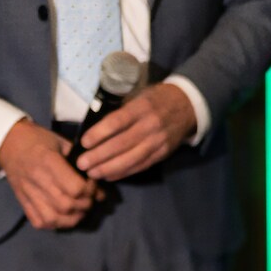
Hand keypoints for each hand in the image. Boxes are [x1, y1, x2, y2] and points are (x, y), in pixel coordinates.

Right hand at [0, 120, 97, 229]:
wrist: (9, 143)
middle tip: (90, 198)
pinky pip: (40, 222)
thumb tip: (95, 175)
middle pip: (66, 205)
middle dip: (85, 205)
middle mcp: (38, 180)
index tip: (93, 183)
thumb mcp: (60, 141)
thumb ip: (77, 158)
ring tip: (80, 211)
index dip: (91, 190)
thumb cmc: (38, 139)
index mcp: (49, 161)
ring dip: (72, 219)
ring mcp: (28, 194)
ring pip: (54, 218)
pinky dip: (55, 224)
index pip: (75, 188)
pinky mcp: (22, 202)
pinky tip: (63, 216)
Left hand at [76, 83, 196, 180]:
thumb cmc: (157, 97)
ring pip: (131, 159)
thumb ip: (122, 109)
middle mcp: (150, 125)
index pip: (117, 122)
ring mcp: (158, 141)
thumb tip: (96, 126)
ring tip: (91, 173)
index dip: (99, 133)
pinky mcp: (163, 153)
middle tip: (81, 164)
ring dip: (109, 168)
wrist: (188, 105)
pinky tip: (109, 176)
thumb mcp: (139, 94)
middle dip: (99, 156)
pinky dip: (124, 173)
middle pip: (122, 144)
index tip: (84, 142)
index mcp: (142, 107)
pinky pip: (141, 166)